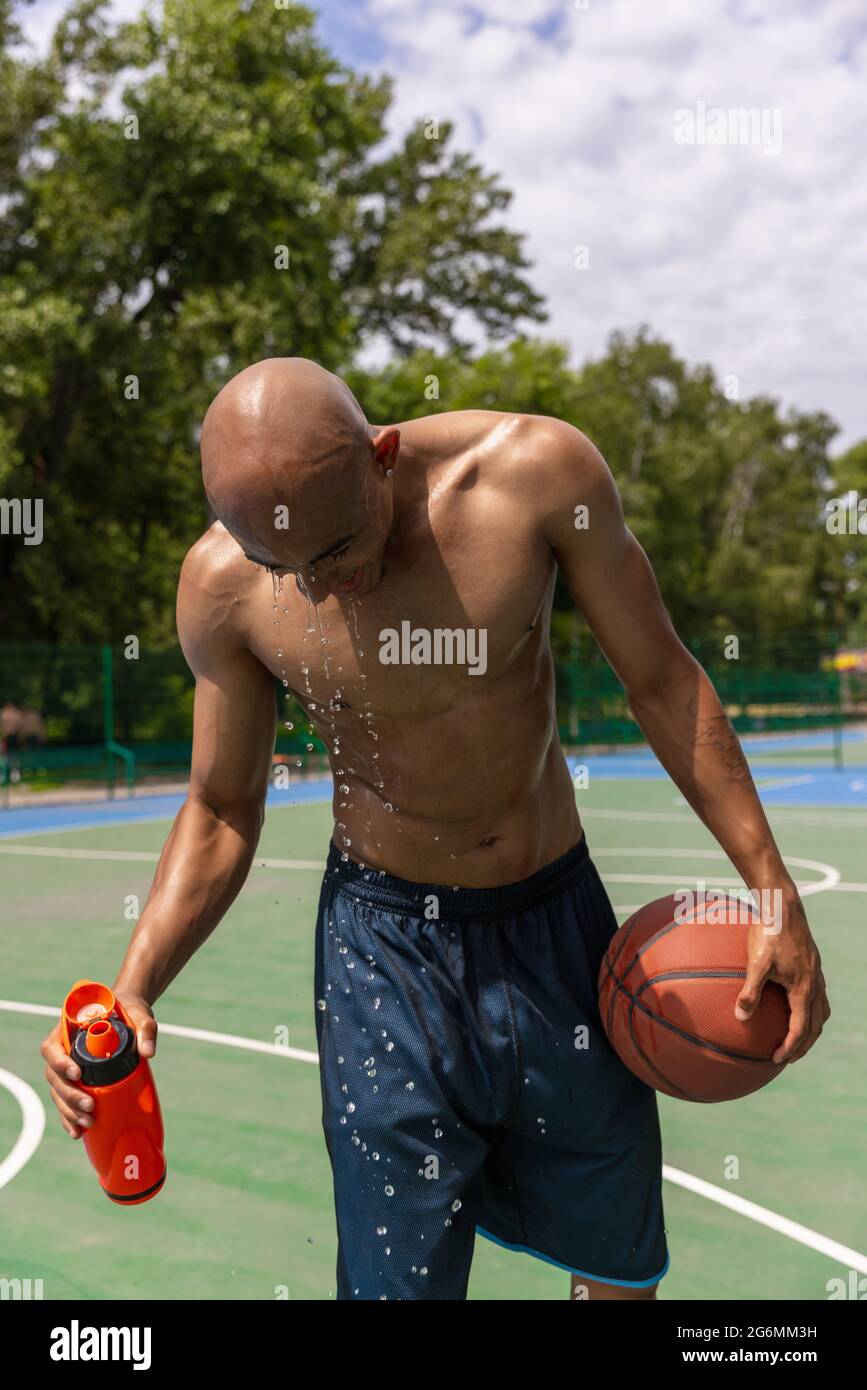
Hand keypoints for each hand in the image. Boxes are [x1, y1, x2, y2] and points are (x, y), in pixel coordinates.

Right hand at [40, 993, 157, 1138]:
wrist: (129, 1014)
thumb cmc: (130, 1012)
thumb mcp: (140, 1016)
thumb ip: (145, 1029)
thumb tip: (148, 1053)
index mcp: (68, 1030)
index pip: (52, 1048)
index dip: (60, 1063)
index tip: (77, 1073)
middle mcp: (63, 1050)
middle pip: (54, 1076)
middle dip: (69, 1095)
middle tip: (89, 1107)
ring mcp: (67, 1066)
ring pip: (58, 1092)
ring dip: (69, 1110)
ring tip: (87, 1122)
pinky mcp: (77, 1080)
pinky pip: (66, 1101)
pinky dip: (69, 1117)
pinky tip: (78, 1132)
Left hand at [735, 892, 829, 1063]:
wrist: (783, 907)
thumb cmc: (768, 934)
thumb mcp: (756, 964)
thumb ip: (749, 992)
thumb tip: (740, 1018)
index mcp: (803, 989)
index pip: (800, 1029)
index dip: (790, 1047)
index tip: (776, 1058)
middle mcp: (814, 984)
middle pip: (815, 1025)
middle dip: (803, 1045)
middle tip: (787, 1057)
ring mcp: (816, 974)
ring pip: (820, 1011)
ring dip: (810, 1028)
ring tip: (795, 1037)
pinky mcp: (812, 965)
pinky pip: (817, 995)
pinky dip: (810, 1010)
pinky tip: (793, 1004)